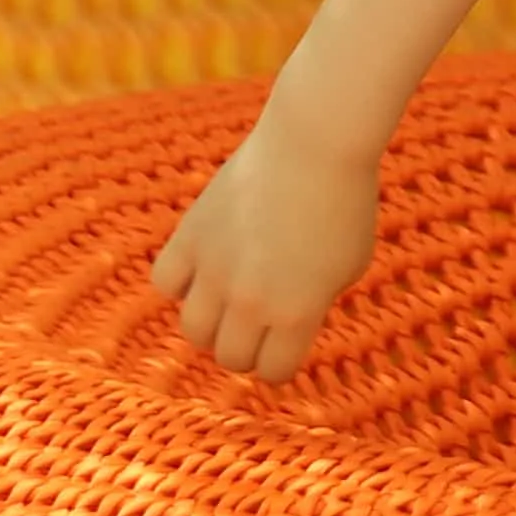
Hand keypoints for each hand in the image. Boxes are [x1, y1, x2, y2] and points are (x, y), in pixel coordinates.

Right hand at [148, 118, 381, 382]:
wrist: (315, 143)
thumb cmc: (345, 202)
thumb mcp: (349, 266)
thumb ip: (316, 304)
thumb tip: (286, 324)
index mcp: (297, 314)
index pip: (273, 373)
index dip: (280, 362)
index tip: (284, 344)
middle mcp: (251, 301)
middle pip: (230, 357)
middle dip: (246, 346)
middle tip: (257, 322)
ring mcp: (216, 269)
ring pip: (193, 330)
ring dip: (211, 324)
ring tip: (228, 300)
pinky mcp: (191, 236)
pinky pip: (165, 282)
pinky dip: (180, 283)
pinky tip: (204, 268)